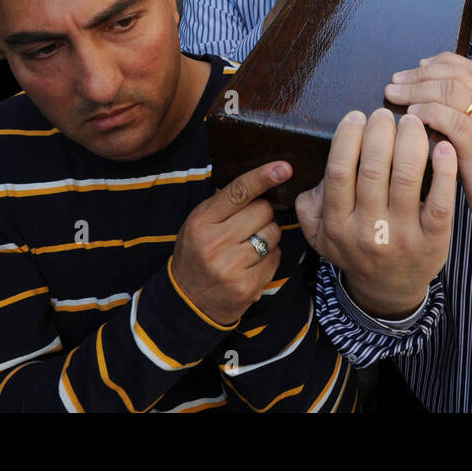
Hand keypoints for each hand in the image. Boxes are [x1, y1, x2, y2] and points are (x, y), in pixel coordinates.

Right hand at [171, 161, 289, 325]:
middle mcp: (215, 243)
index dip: (262, 177)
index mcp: (201, 221)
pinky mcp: (247, 286)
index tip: (284, 168)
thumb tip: (261, 179)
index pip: (237, 192)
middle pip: (263, 211)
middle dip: (262, 215)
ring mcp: (231, 267)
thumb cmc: (197, 254)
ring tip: (249, 247)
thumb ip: (223, 205)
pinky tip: (251, 265)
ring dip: (268, 236)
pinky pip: (276, 258)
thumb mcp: (198, 225)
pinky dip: (269, 258)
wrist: (187, 302)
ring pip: (273, 233)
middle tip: (248, 227)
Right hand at [296, 109, 455, 317]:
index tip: (357, 115)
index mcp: (338, 224)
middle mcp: (369, 231)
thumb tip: (317, 168)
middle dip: (380, 132)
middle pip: (373, 170)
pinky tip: (444, 147)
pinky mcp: (435, 240)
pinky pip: (441, 201)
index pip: (340, 171)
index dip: (348, 137)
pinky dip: (445, 171)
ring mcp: (403, 236)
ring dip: (410, 141)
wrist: (389, 289)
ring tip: (412, 121)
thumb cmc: (355, 247)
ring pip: (407, 179)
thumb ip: (310, 201)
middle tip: (385, 114)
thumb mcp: (318, 233)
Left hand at [384, 53, 471, 253]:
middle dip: (421, 73)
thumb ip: (453, 128)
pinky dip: (431, 114)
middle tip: (394, 82)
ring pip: (456, 91)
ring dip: (419, 89)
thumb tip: (420, 116)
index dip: (439, 62)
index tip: (414, 69)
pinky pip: (456, 123)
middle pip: (457, 74)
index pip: (467, 69)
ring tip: (395, 94)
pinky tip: (412, 117)